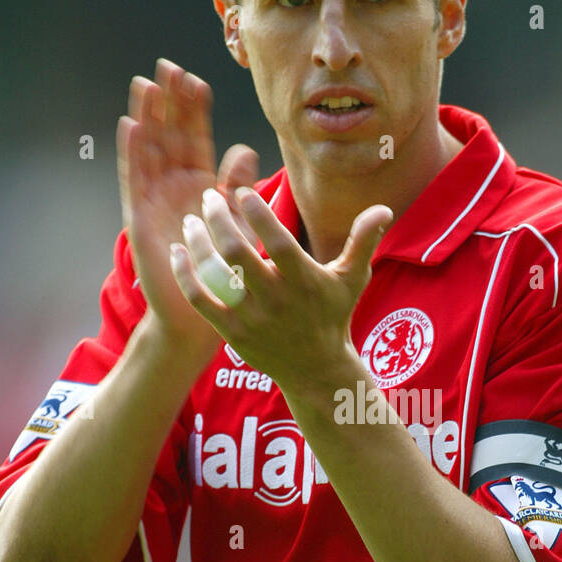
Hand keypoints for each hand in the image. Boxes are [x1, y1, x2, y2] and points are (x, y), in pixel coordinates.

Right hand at [116, 58, 259, 362]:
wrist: (198, 315)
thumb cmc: (221, 273)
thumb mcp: (237, 224)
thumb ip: (240, 189)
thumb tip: (247, 150)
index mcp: (201, 186)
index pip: (196, 139)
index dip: (195, 111)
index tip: (197, 79)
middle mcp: (174, 188)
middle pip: (170, 136)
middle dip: (169, 103)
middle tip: (168, 67)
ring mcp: (154, 200)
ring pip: (149, 151)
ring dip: (147, 118)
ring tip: (146, 85)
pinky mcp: (139, 218)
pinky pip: (134, 181)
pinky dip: (132, 154)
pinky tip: (131, 126)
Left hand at [169, 187, 392, 396]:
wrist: (316, 369)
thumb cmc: (332, 315)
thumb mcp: (352, 279)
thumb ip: (363, 241)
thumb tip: (383, 208)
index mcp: (304, 281)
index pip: (278, 242)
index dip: (258, 214)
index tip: (241, 192)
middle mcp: (276, 299)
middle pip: (238, 253)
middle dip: (220, 220)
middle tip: (210, 197)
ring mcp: (251, 318)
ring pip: (215, 274)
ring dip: (198, 243)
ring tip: (191, 220)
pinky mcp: (231, 333)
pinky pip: (200, 300)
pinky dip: (184, 275)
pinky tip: (178, 251)